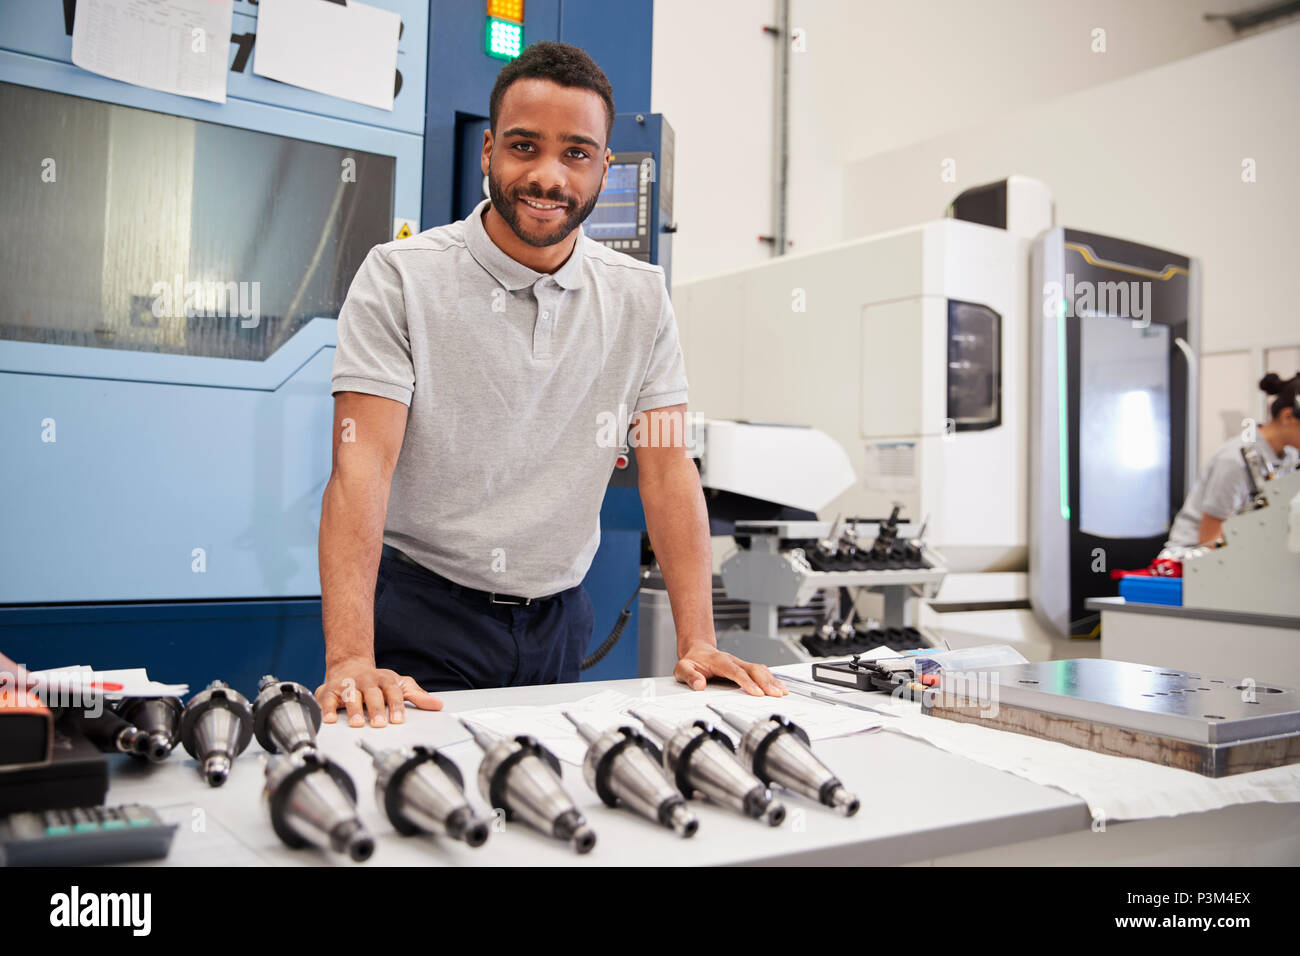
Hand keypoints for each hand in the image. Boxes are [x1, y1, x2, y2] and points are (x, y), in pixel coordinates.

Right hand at [315, 657, 441, 727]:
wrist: (349, 665)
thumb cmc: (376, 680)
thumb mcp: (399, 685)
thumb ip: (417, 696)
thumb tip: (438, 705)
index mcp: (385, 680)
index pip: (393, 691)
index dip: (396, 705)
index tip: (398, 719)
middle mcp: (366, 681)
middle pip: (372, 694)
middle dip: (376, 708)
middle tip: (380, 724)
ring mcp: (348, 685)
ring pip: (351, 695)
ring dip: (354, 709)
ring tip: (357, 723)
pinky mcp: (329, 691)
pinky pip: (327, 700)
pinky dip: (327, 709)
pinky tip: (330, 719)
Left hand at [674, 642, 786, 696]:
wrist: (697, 651)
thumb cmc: (692, 662)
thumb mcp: (683, 669)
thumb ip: (690, 676)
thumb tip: (699, 685)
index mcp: (720, 661)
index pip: (736, 671)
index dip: (747, 682)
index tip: (757, 693)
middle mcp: (733, 661)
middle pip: (753, 669)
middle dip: (765, 682)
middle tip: (775, 695)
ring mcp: (741, 663)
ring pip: (760, 669)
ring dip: (772, 681)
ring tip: (782, 693)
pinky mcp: (745, 668)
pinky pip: (761, 671)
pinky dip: (772, 679)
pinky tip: (779, 687)